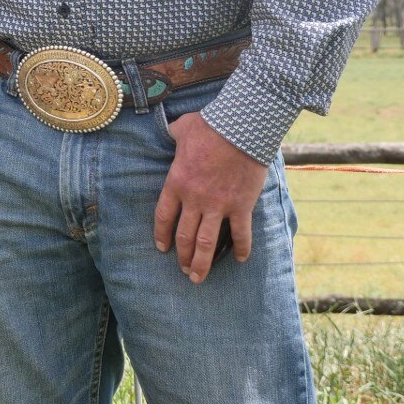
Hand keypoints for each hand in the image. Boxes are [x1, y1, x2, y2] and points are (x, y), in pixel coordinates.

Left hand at [153, 112, 268, 283]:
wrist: (240, 127)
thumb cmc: (209, 126)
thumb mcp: (181, 128)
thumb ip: (174, 136)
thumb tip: (171, 131)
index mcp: (177, 183)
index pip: (164, 217)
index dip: (162, 235)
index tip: (162, 248)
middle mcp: (195, 199)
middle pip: (185, 236)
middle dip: (183, 256)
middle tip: (184, 271)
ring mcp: (219, 205)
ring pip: (207, 242)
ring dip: (202, 262)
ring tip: (199, 277)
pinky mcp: (241, 205)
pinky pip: (240, 234)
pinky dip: (241, 248)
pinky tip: (240, 260)